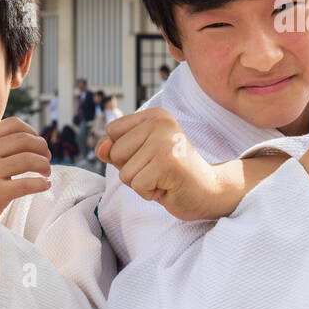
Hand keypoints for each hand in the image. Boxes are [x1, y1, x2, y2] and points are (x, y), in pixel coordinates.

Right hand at [0, 117, 51, 217]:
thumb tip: (33, 136)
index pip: (14, 124)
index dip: (32, 132)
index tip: (37, 145)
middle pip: (25, 140)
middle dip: (42, 149)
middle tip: (46, 160)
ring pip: (29, 160)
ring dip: (45, 166)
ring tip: (46, 173)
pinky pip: (28, 184)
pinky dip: (42, 184)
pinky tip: (45, 185)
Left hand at [97, 108, 231, 220]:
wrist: (207, 192)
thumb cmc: (167, 174)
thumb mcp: (136, 158)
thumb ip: (113, 149)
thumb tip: (101, 148)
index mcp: (154, 115)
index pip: (111, 131)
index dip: (123, 152)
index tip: (149, 156)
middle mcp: (161, 122)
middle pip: (115, 152)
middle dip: (131, 170)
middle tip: (158, 170)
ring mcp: (166, 141)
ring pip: (125, 172)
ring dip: (141, 183)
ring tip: (163, 178)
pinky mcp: (168, 163)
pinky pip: (137, 185)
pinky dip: (149, 193)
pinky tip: (167, 186)